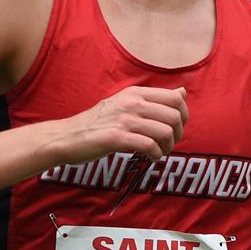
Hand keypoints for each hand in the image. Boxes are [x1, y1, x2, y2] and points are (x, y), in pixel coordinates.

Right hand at [55, 85, 188, 163]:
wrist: (67, 136)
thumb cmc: (98, 123)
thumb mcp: (126, 103)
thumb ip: (154, 98)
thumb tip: (183, 92)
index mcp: (135, 92)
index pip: (175, 98)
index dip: (183, 116)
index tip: (176, 128)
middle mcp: (131, 102)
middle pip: (174, 116)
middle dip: (177, 134)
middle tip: (168, 144)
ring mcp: (123, 119)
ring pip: (164, 132)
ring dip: (168, 147)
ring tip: (159, 153)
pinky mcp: (116, 137)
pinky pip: (149, 146)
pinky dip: (156, 155)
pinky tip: (151, 158)